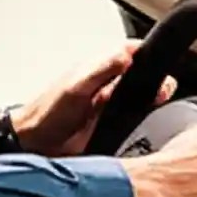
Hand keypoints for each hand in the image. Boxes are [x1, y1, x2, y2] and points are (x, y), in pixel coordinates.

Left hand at [7, 40, 175, 156]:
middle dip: (156, 78)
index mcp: (98, 69)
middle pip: (141, 74)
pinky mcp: (110, 125)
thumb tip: (126, 56)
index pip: (130, 51)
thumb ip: (101, 70)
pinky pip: (134, 118)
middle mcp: (106, 85)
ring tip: (161, 99)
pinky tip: (149, 121)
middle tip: (163, 88)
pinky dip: (144, 118)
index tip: (161, 56)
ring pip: (141, 96)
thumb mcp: (76, 88)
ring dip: (153, 97)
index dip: (147, 52)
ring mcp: (109, 106)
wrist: (33, 145)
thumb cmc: (47, 113)